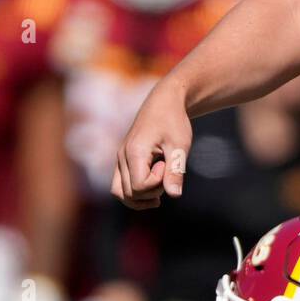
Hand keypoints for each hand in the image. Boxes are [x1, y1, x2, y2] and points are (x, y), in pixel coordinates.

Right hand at [111, 79, 192, 209]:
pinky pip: (121, 185)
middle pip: (129, 193)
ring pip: (120, 193)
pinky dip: (135, 192)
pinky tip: (154, 188)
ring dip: (140, 198)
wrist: (164, 102)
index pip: (139, 186)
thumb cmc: (173, 121)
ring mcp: (119, 159)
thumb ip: (176, 170)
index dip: (157, 183)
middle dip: (151, 192)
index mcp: (134, 152)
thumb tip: (174, 195)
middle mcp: (122, 157)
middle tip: (167, 172)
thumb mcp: (180, 145)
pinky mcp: (123, 160)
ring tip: (160, 188)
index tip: (167, 164)